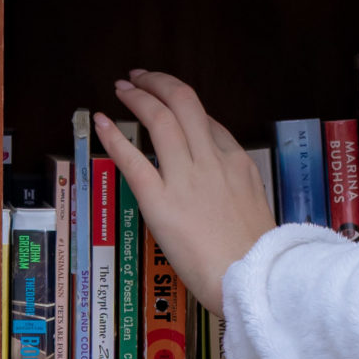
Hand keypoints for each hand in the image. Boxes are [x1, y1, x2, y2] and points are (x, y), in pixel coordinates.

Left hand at [94, 70, 276, 308]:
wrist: (254, 281)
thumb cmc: (257, 259)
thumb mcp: (257, 210)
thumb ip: (236, 190)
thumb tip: (219, 191)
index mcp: (238, 164)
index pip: (208, 122)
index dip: (183, 107)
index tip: (168, 104)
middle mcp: (212, 162)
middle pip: (185, 103)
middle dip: (159, 83)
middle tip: (140, 77)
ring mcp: (186, 179)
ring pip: (160, 119)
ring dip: (137, 97)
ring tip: (122, 88)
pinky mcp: (161, 202)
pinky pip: (133, 160)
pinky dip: (114, 136)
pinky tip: (101, 122)